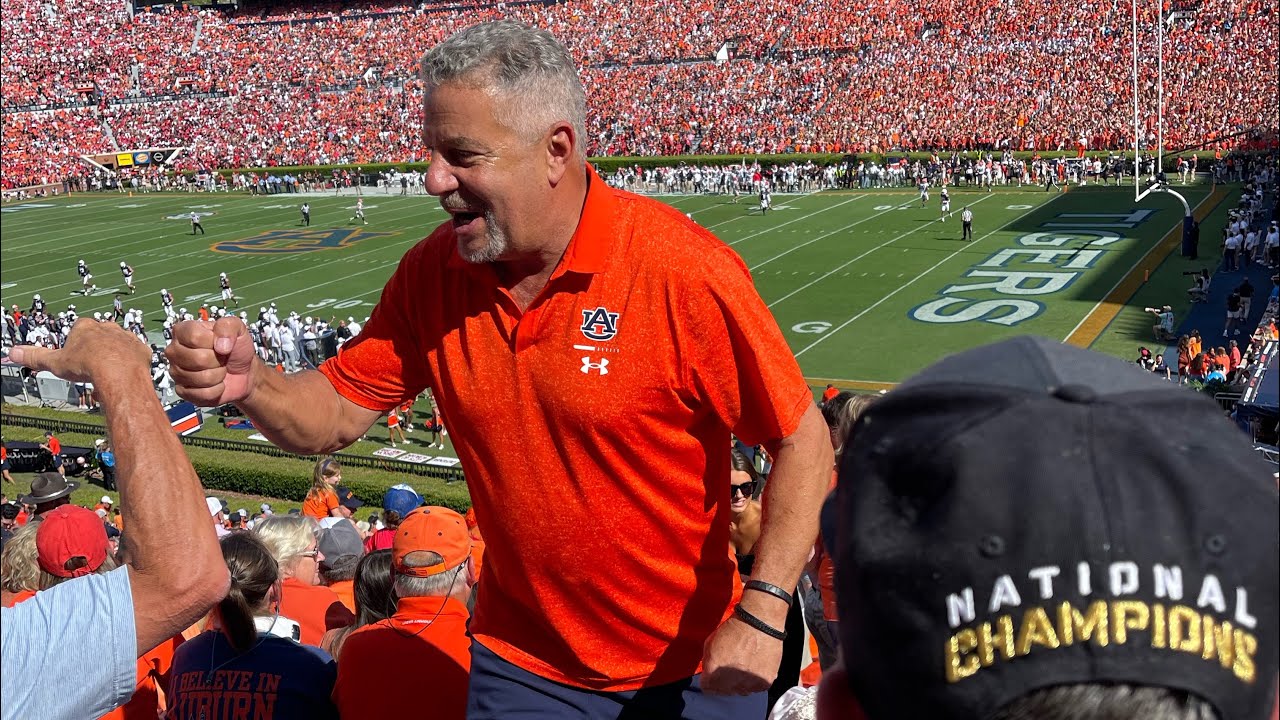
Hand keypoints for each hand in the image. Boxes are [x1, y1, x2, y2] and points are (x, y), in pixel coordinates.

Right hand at [8, 319, 148, 383]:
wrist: (118, 373)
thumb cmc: (87, 365)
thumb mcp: (55, 362)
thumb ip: (35, 356)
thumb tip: (15, 352)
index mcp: (85, 327)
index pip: (78, 330)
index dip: (75, 345)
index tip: (75, 357)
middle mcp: (107, 328)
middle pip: (99, 336)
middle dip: (95, 350)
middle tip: (90, 367)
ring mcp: (126, 337)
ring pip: (118, 345)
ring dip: (113, 357)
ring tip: (106, 375)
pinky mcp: (141, 349)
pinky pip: (136, 355)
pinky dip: (130, 364)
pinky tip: (123, 376)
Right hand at [165, 318, 258, 405]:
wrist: (243, 372)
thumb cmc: (236, 349)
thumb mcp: (237, 328)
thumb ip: (228, 326)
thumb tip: (220, 345)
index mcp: (183, 331)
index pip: (194, 337)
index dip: (213, 342)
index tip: (220, 343)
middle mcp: (174, 351)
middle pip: (197, 359)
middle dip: (217, 361)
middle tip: (221, 359)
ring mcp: (176, 372)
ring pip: (201, 378)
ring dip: (218, 376)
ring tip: (218, 369)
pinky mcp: (182, 391)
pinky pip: (202, 394)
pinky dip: (216, 390)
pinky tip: (216, 383)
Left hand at [700, 606, 783, 694]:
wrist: (760, 623)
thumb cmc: (735, 629)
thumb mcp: (710, 642)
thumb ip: (707, 662)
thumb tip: (708, 673)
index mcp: (714, 670)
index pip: (707, 688)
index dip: (709, 681)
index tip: (713, 678)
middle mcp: (730, 680)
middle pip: (723, 691)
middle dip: (723, 683)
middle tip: (730, 670)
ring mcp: (748, 683)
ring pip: (740, 692)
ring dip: (740, 683)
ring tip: (744, 667)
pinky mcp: (763, 682)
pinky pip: (756, 688)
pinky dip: (755, 680)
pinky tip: (754, 667)